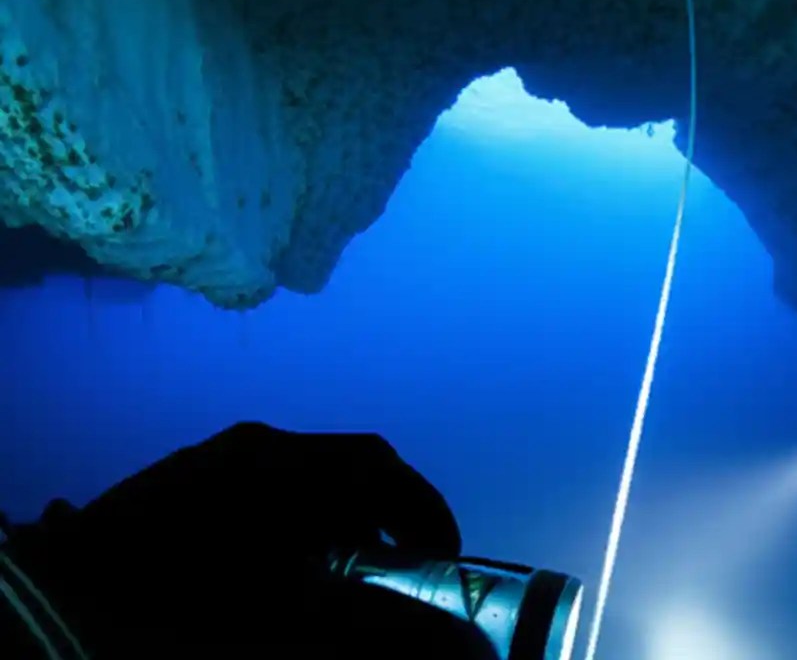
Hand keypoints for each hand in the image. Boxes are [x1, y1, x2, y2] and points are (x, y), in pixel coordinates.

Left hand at [1, 422, 497, 657]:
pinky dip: (305, 522)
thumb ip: (366, 629)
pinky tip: (296, 567)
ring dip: (346, 521)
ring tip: (353, 577)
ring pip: (312, 478)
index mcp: (279, 466)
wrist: (55, 601)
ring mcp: (219, 461)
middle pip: (349, 467)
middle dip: (389, 518)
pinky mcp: (193, 480)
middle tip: (404, 571)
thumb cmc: (170, 610)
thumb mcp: (276, 624)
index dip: (422, 509)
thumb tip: (448, 644)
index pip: (378, 467)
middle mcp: (254, 449)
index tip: (443, 557)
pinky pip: (274, 488)